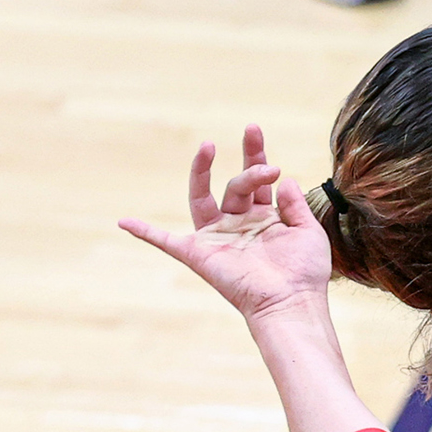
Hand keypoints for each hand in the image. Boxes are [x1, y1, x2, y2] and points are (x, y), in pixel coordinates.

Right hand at [120, 125, 333, 322]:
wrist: (291, 303)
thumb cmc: (304, 273)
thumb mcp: (308, 231)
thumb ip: (295, 204)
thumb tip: (284, 178)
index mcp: (264, 218)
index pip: (255, 180)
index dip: (254, 154)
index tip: (252, 129)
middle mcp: (238, 225)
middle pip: (236, 185)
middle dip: (249, 166)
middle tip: (258, 148)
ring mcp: (218, 238)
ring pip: (202, 199)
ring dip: (201, 172)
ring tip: (208, 147)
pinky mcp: (199, 254)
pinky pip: (165, 241)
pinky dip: (145, 232)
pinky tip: (123, 222)